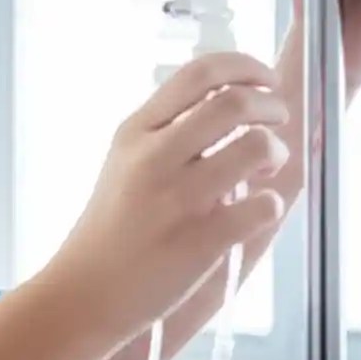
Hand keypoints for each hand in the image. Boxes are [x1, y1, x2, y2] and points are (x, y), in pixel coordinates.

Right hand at [47, 54, 290, 343]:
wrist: (83, 292)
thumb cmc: (110, 228)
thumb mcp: (123, 163)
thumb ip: (165, 131)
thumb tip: (229, 104)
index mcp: (135, 132)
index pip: (200, 72)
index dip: (246, 66)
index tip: (264, 82)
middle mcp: (154, 158)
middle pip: (235, 102)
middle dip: (272, 107)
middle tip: (277, 124)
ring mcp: (177, 200)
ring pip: (256, 147)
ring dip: (276, 152)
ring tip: (265, 170)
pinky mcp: (200, 242)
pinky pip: (263, 206)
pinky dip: (270, 205)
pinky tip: (254, 213)